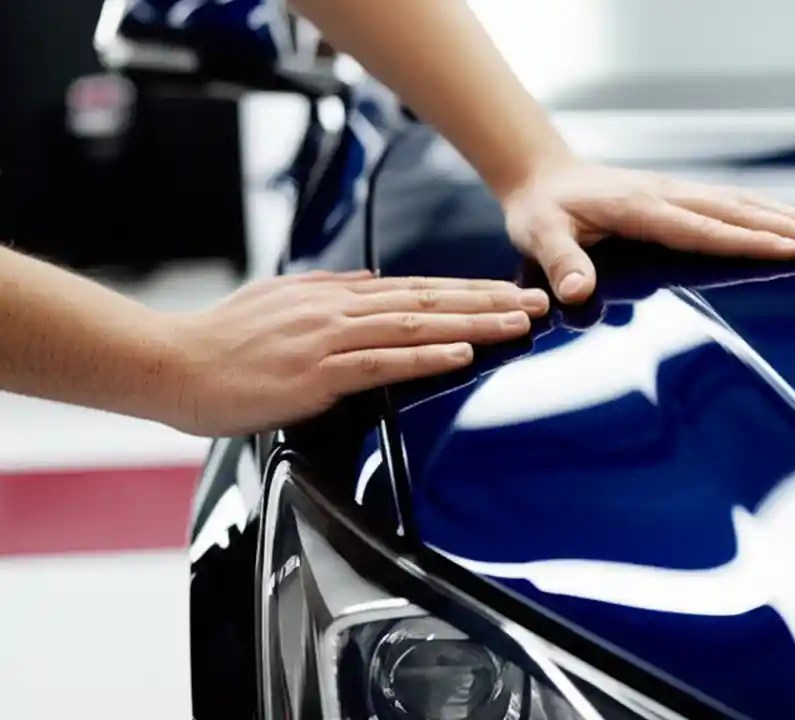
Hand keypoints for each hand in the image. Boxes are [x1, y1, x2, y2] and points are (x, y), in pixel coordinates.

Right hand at [160, 270, 548, 435]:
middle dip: (489, 300)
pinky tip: (459, 352)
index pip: (416, 288)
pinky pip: (381, 362)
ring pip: (416, 325)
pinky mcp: (316, 373)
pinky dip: (425, 355)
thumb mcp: (281, 300)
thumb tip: (374, 282)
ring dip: (473, 322)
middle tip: (538, 301)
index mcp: (334, 295)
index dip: (468, 289)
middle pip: (429, 301)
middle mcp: (338, 309)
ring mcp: (328, 339)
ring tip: (517, 322)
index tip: (509, 289)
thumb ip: (331, 291)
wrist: (171, 365)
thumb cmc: (222, 341)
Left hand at [501, 159, 794, 303]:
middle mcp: (668, 195)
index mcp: (640, 207)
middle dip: (790, 228)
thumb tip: (578, 293)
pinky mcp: (682, 196)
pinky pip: (734, 203)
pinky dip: (771, 211)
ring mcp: (679, 192)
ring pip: (744, 204)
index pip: (702, 229)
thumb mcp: (539, 236)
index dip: (746, 241)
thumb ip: (561, 263)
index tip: (789, 249)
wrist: (542, 174)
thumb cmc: (542, 211)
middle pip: (738, 213)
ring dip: (791, 218)